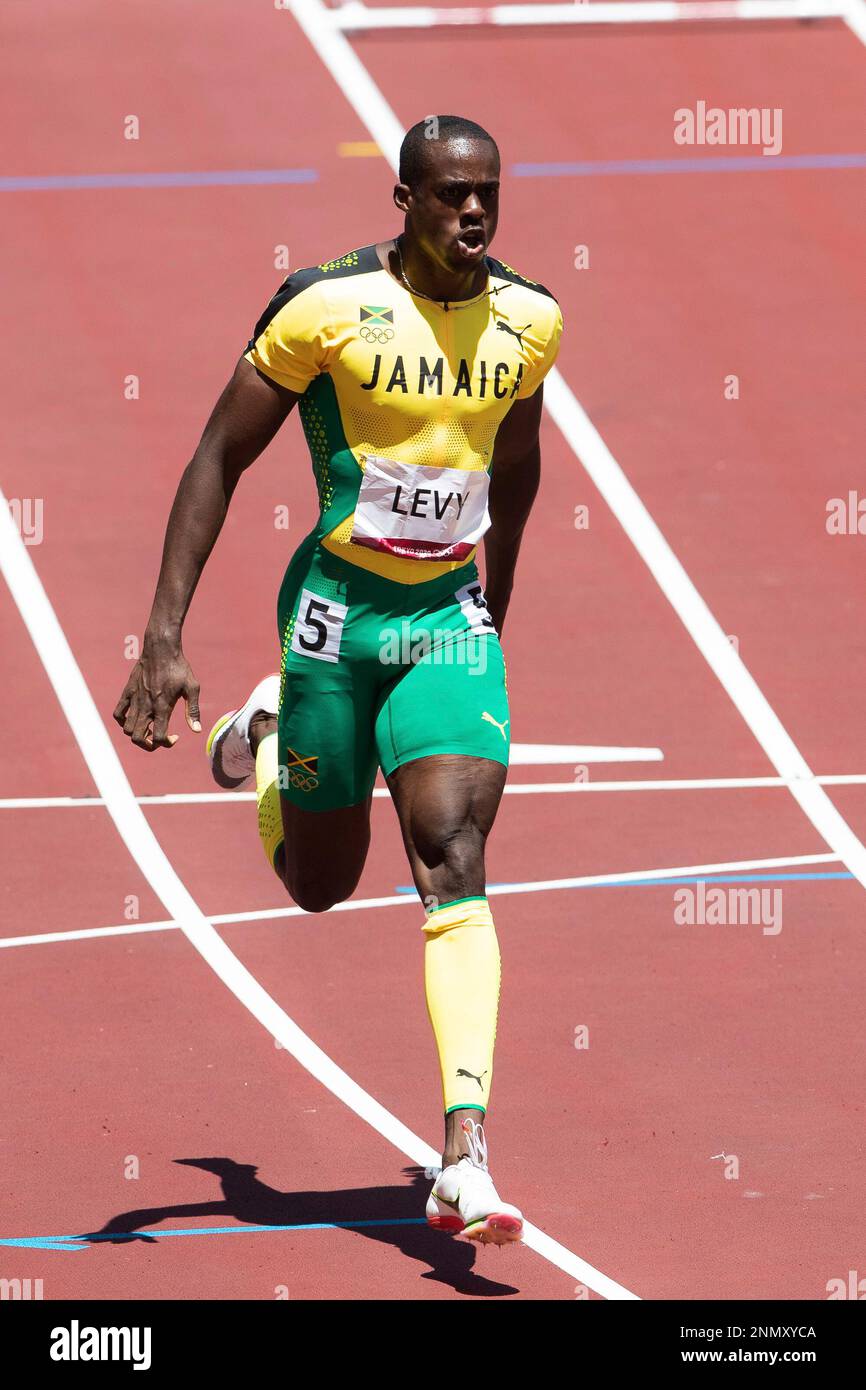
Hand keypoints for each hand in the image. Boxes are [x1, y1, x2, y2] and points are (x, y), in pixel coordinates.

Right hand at [113, 634, 200, 751]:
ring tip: (149, 727)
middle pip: (138, 739)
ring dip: (137, 734)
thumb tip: (197, 730)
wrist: (160, 648)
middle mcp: (146, 706)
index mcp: (162, 707)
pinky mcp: (127, 692)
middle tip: (159, 737)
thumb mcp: (192, 687)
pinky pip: (118, 713)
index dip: (167, 744)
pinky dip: (123, 721)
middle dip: (148, 745)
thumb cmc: (179, 667)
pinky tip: (136, 717)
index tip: (175, 737)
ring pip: (127, 729)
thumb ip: (193, 711)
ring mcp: (135, 699)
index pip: (159, 738)